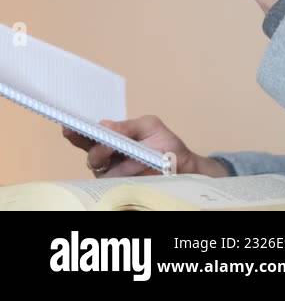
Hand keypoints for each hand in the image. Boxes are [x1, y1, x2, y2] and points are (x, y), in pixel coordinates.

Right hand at [63, 115, 227, 177]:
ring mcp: (114, 176)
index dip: (75, 132)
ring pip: (105, 173)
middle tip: (108, 149)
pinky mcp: (123, 190)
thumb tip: (105, 125)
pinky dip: (129, 178)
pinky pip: (117, 186)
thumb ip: (128, 126)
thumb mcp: (151, 126)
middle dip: (98, 152)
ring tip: (141, 163)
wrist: (185, 168)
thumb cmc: (166, 144)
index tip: (68, 128)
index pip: (87, 136)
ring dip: (122, 167)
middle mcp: (108, 159)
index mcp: (111, 138)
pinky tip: (141, 174)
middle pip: (92, 157)